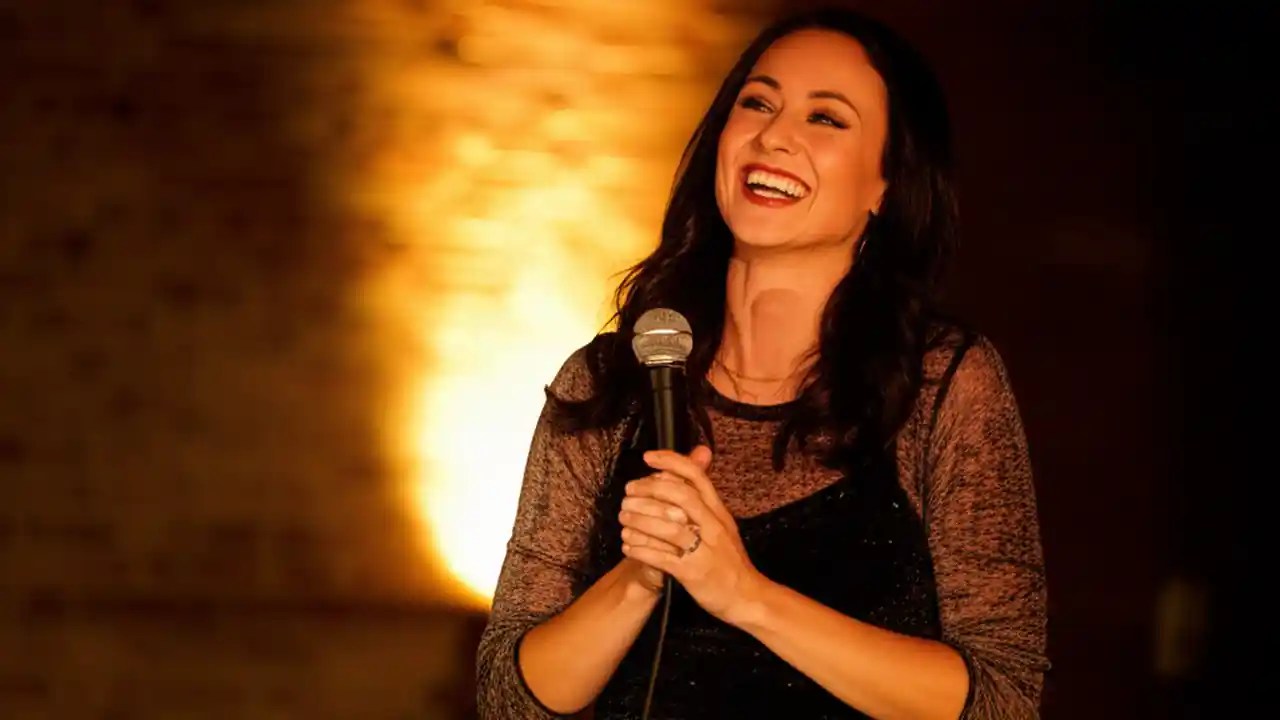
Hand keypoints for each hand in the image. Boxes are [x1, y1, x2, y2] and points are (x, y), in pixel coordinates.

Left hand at [618, 445, 764, 623]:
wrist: (747, 597)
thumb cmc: (730, 560)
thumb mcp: (722, 524)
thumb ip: (704, 497)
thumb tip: (697, 460)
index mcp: (719, 511)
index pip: (696, 477)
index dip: (671, 462)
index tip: (648, 457)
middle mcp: (713, 526)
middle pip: (680, 496)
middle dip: (649, 490)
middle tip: (628, 493)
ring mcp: (704, 549)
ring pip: (668, 527)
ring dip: (640, 519)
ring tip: (623, 517)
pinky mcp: (693, 572)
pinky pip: (663, 557)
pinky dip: (642, 549)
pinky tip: (628, 546)